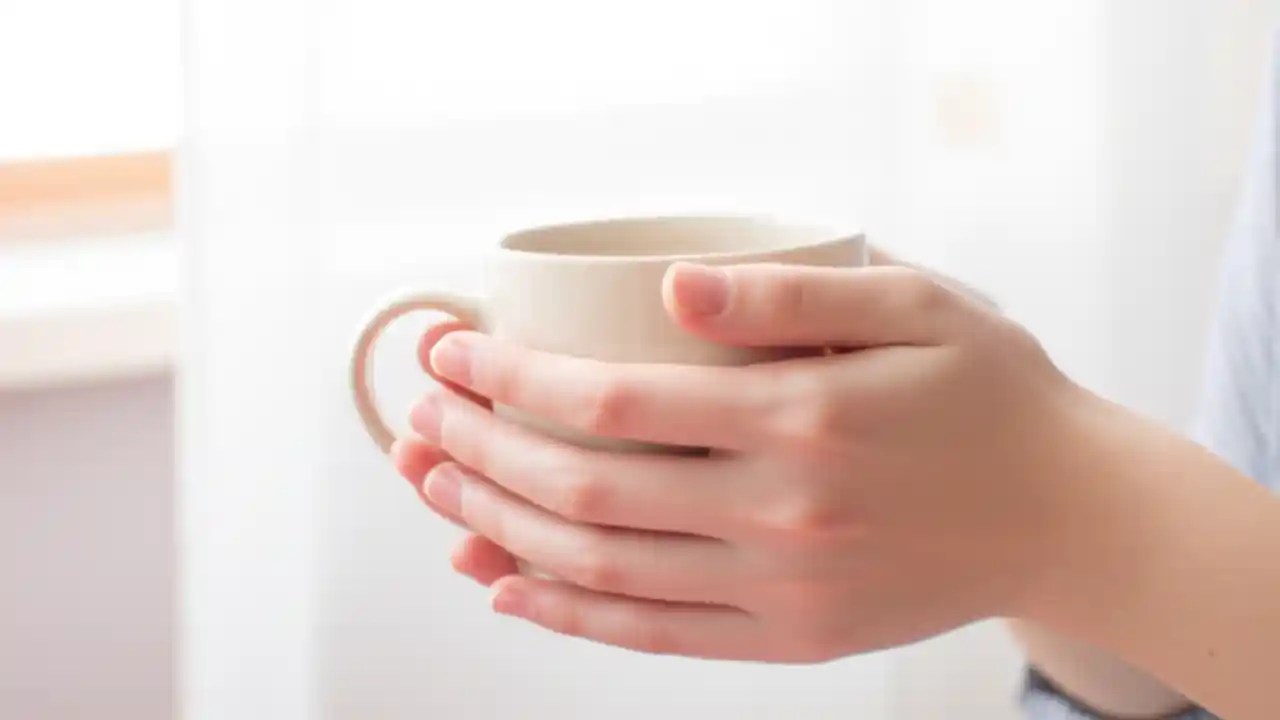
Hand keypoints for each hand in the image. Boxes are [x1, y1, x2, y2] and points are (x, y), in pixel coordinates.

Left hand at [396, 261, 1096, 660]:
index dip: (511, 376)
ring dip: (500, 530)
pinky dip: (568, 615)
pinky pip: (652, 636)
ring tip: (436, 493)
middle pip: (583, 491)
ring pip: (601, 570)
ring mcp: (781, 591)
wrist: (1068, 513)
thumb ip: (790, 292)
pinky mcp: (791, 640)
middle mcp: (781, 515)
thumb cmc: (988, 394)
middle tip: (420, 421)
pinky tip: (507, 588)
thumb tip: (673, 288)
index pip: (611, 400)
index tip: (452, 353)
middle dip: (479, 451)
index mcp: (802, 420)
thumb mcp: (915, 305)